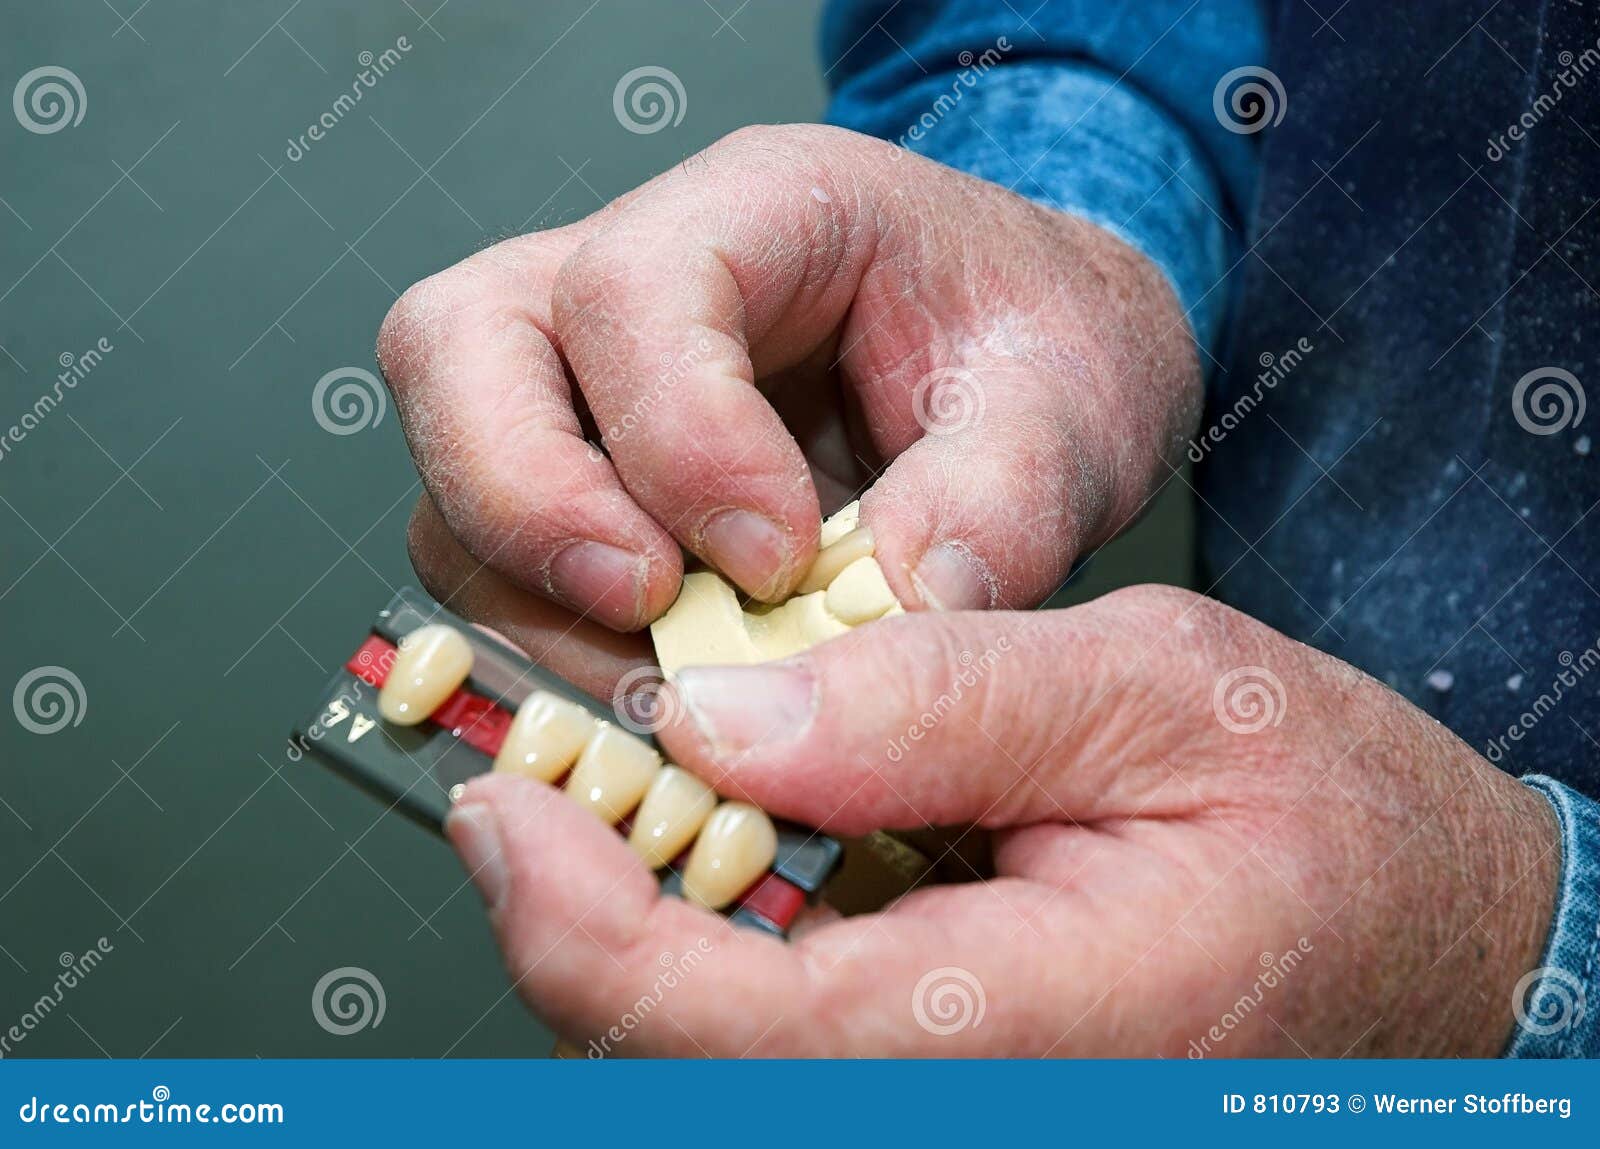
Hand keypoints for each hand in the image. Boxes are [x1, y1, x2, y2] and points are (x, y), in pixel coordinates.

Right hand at [378, 124, 1199, 658]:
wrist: (1020, 369)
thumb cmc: (1030, 351)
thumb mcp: (1064, 414)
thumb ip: (996, 506)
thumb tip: (895, 606)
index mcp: (762, 208)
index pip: (633, 290)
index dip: (680, 438)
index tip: (778, 559)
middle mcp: (632, 276)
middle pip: (459, 346)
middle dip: (531, 502)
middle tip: (654, 611)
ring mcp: (580, 376)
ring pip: (452, 466)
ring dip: (533, 593)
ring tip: (669, 675)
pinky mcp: (575, 475)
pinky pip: (492, 553)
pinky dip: (550, 631)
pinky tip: (659, 678)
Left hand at [445, 585, 1557, 1055]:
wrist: (1426, 930)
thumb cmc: (1325, 815)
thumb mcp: (1154, 690)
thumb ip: (939, 698)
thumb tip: (723, 716)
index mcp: (1012, 1028)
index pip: (723, 1026)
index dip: (574, 923)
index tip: (500, 802)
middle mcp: (962, 1094)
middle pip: (682, 1057)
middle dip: (572, 918)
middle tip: (521, 772)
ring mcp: (948, 1088)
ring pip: (716, 1049)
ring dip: (626, 922)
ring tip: (594, 785)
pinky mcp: (942, 1064)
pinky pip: (782, 1029)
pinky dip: (711, 931)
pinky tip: (710, 832)